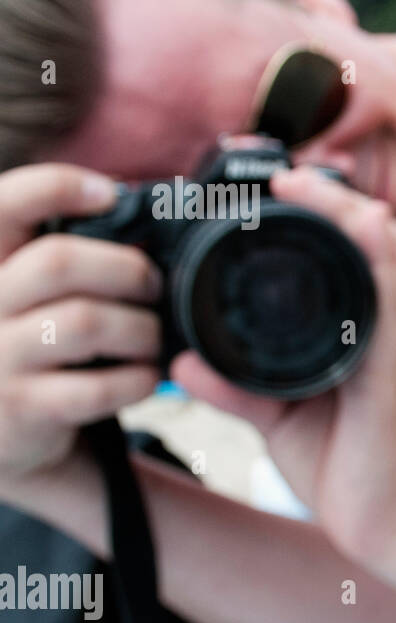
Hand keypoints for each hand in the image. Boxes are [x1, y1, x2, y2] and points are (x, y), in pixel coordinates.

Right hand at [0, 163, 161, 481]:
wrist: (4, 435)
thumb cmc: (37, 347)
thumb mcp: (33, 295)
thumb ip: (67, 259)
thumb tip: (141, 215)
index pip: (5, 203)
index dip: (57, 187)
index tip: (110, 194)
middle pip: (58, 261)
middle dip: (126, 269)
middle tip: (153, 287)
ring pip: (85, 322)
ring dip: (140, 329)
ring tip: (152, 338)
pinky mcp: (21, 407)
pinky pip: (97, 386)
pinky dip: (138, 379)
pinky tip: (144, 377)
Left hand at [171, 167, 395, 560]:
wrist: (383, 526)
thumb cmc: (341, 469)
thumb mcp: (274, 419)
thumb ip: (234, 387)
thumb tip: (180, 361)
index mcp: (351, 337)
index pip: (343, 259)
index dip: (318, 217)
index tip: (276, 191)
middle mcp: (375, 331)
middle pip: (368, 240)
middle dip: (330, 199)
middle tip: (286, 175)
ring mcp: (389, 345)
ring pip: (383, 255)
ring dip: (347, 212)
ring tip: (304, 184)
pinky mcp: (392, 369)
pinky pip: (389, 299)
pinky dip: (374, 256)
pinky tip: (356, 227)